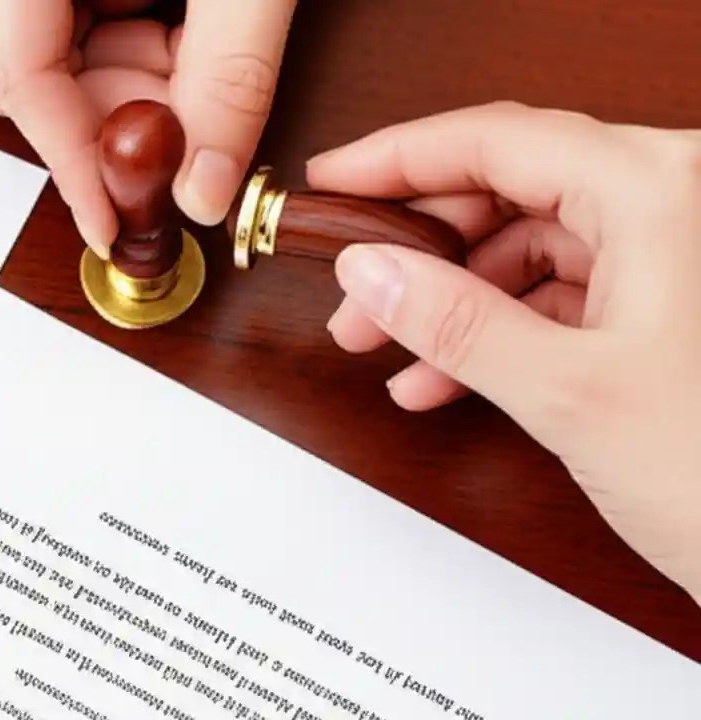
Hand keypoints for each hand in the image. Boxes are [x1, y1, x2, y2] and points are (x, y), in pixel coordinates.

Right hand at [0, 0, 294, 256]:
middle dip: (109, 126)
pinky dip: (129, 53)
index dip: (71, 163)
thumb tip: (204, 187)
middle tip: (182, 136)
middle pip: (22, 79)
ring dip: (125, 91)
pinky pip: (68, 27)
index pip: (16, 79)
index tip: (114, 224)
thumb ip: (231, 74)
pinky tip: (179, 38)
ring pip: (47, 60)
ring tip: (195, 63)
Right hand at [308, 101, 700, 601]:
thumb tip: (369, 270)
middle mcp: (675, 201)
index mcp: (660, 191)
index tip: (335, 180)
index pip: (496, 142)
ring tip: (385, 346)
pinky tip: (440, 377)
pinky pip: (561, 289)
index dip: (398, 159)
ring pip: (529, 243)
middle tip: (352, 286)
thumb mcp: (569, 393)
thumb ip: (456, 322)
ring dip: (451, 297)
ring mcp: (675, 249)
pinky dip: (497, 328)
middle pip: (509, 187)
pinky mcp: (670, 299)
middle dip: (420, 245)